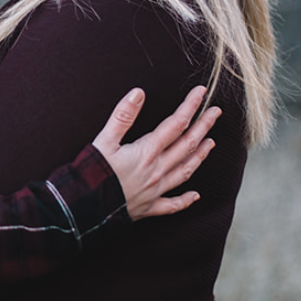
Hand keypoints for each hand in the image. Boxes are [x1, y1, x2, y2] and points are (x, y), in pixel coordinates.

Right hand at [92, 86, 218, 219]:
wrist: (85, 207)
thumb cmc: (93, 173)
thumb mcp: (104, 139)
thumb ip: (123, 116)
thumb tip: (139, 93)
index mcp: (147, 151)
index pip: (176, 124)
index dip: (190, 106)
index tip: (201, 92)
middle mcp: (157, 170)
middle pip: (187, 145)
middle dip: (203, 126)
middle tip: (216, 113)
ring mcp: (155, 190)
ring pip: (185, 171)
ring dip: (200, 156)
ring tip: (211, 143)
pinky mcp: (148, 207)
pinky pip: (172, 205)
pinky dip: (185, 200)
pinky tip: (195, 196)